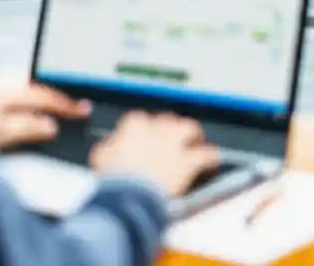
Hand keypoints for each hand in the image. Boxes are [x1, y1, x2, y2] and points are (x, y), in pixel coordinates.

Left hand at [0, 82, 91, 150]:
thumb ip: (27, 128)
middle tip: (74, 108)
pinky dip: (21, 105)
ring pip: (20, 94)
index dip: (67, 104)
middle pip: (34, 90)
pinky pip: (8, 99)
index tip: (82, 109)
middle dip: (55, 98)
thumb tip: (49, 126)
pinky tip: (19, 115)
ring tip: (52, 111)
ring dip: (38, 100)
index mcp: (8, 90)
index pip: (46, 95)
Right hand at [90, 112, 219, 196]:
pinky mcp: (189, 161)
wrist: (128, 195)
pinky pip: (206, 154)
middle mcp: (156, 130)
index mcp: (134, 128)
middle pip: (167, 120)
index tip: (143, 134)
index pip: (138, 119)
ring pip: (189, 128)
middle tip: (171, 137)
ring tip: (195, 139)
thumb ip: (108, 147)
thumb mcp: (100, 159)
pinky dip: (211, 157)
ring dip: (192, 134)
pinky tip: (213, 161)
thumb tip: (110, 145)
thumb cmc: (112, 179)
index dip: (142, 128)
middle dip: (169, 128)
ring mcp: (175, 144)